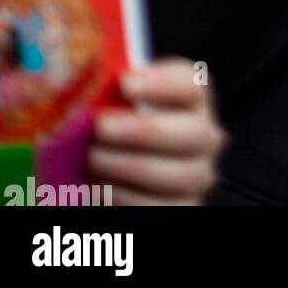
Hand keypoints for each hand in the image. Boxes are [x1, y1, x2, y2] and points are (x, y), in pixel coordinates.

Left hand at [88, 58, 227, 205]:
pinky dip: (129, 198)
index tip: (124, 83)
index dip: (162, 83)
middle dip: (145, 130)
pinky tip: (100, 188)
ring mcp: (197, 175)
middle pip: (194, 132)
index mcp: (193, 99)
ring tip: (94, 159)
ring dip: (132, 166)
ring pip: (182, 174)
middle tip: (102, 127)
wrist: (121, 166)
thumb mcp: (118, 101)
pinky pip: (163, 206)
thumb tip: (82, 80)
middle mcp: (205, 136)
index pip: (193, 85)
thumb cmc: (118, 124)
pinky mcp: (184, 207)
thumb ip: (109, 89)